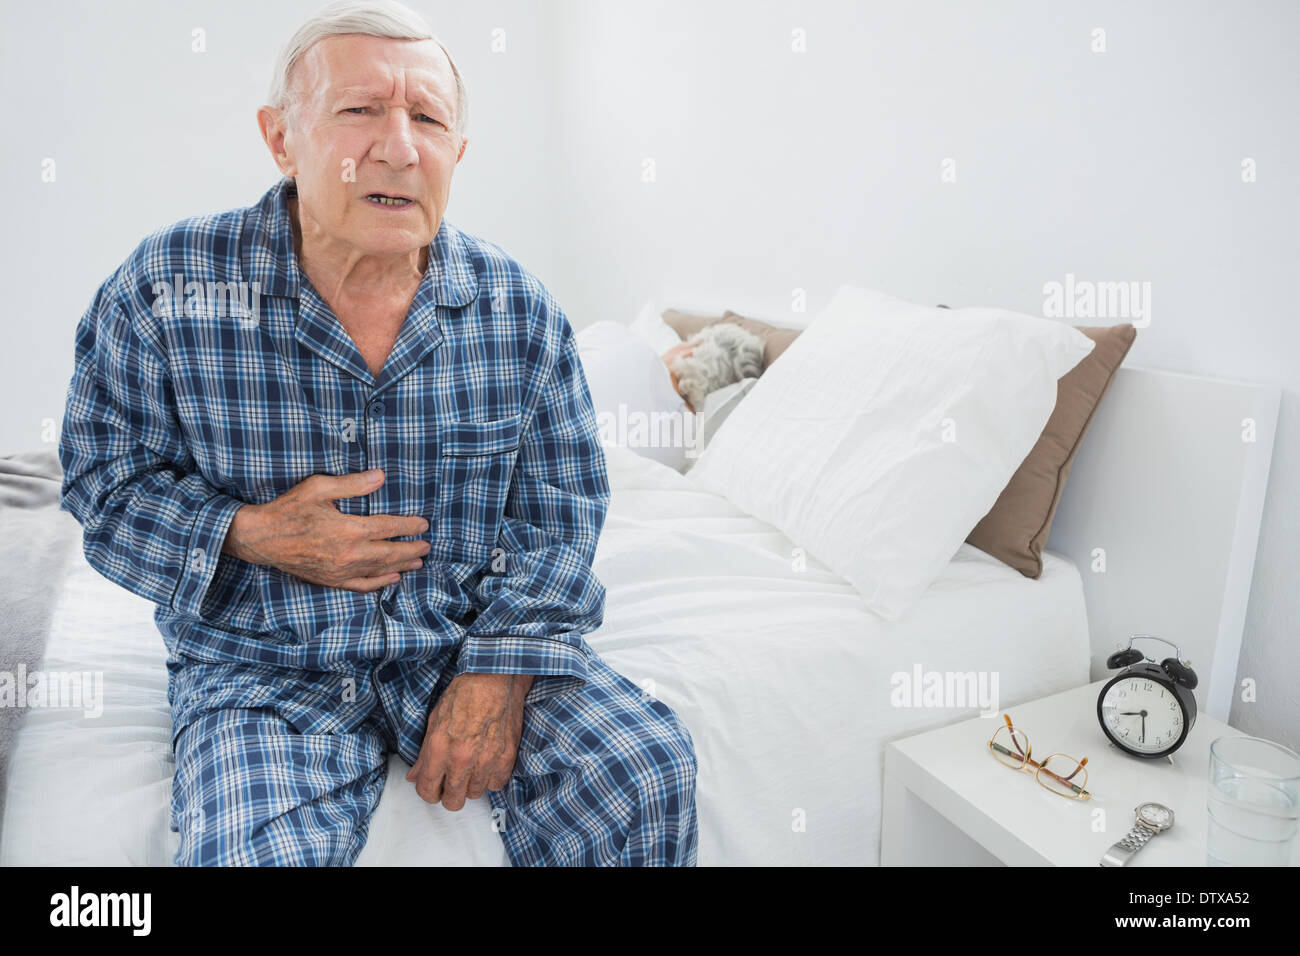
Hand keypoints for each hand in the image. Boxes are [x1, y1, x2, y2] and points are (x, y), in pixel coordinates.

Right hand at [221, 469, 430, 592]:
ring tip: (417, 563)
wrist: (261, 538)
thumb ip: (352, 484)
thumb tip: (380, 477)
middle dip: (411, 549)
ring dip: (401, 566)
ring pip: (379, 571)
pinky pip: (361, 585)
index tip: (423, 525)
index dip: (408, 526)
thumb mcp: (319, 488)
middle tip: (427, 546)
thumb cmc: (289, 510)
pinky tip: (392, 580)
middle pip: (389, 553)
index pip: (388, 528)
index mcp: (349, 529)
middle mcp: (348, 554)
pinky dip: (379, 584)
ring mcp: (340, 570)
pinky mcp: (330, 580)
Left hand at [405, 672, 534, 809]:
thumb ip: (424, 754)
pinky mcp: (506, 757)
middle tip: (452, 783)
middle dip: (449, 795)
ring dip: (471, 785)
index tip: (433, 789)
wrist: (494, 679)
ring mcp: (486, 759)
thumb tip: (414, 777)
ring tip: (471, 767)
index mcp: (439, 748)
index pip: (427, 790)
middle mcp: (461, 758)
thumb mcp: (434, 720)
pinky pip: (496, 784)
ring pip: (475, 794)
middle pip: (452, 800)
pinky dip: (491, 778)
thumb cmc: (464, 694)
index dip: (428, 793)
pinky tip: (487, 764)